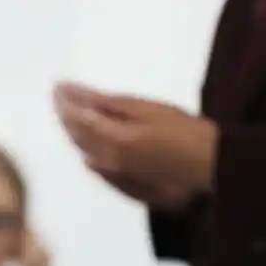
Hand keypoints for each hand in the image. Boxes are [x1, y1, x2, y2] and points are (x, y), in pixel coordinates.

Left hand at [53, 82, 217, 203]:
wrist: (209, 165)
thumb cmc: (183, 131)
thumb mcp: (146, 108)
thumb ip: (107, 104)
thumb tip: (74, 93)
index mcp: (110, 139)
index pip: (76, 118)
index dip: (65, 101)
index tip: (57, 85)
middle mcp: (104, 159)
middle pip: (75, 134)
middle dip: (64, 114)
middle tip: (57, 95)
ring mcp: (111, 172)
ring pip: (81, 148)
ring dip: (71, 129)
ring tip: (65, 111)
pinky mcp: (120, 179)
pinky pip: (92, 160)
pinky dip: (83, 144)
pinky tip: (83, 137)